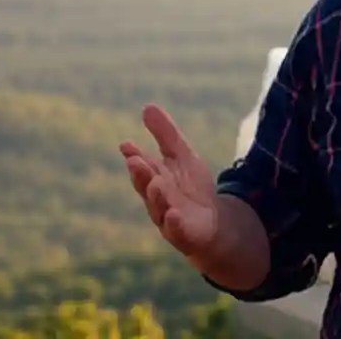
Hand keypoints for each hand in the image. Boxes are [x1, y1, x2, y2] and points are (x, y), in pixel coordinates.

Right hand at [120, 104, 219, 259]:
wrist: (213, 222)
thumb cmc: (191, 188)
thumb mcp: (182, 156)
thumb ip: (165, 134)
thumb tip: (147, 106)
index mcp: (155, 179)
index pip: (142, 166)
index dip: (135, 156)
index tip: (127, 145)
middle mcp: (157, 199)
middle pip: (146, 187)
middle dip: (140, 175)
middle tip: (135, 161)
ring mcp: (168, 218)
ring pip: (158, 208)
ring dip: (155, 197)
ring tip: (156, 183)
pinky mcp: (184, 235)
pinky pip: (176, 231)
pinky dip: (173, 224)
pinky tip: (173, 215)